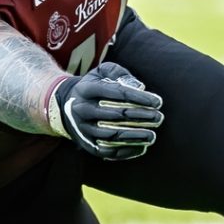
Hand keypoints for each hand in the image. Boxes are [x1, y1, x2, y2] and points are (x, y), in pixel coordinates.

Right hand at [47, 62, 163, 160]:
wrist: (64, 105)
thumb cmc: (93, 86)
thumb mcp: (102, 72)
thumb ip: (120, 73)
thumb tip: (139, 87)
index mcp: (87, 89)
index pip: (117, 93)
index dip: (139, 98)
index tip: (158, 102)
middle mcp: (82, 109)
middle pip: (115, 115)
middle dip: (141, 117)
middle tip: (159, 118)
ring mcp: (82, 128)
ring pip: (111, 135)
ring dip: (134, 136)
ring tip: (152, 136)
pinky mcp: (85, 143)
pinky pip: (106, 151)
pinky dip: (125, 151)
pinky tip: (141, 148)